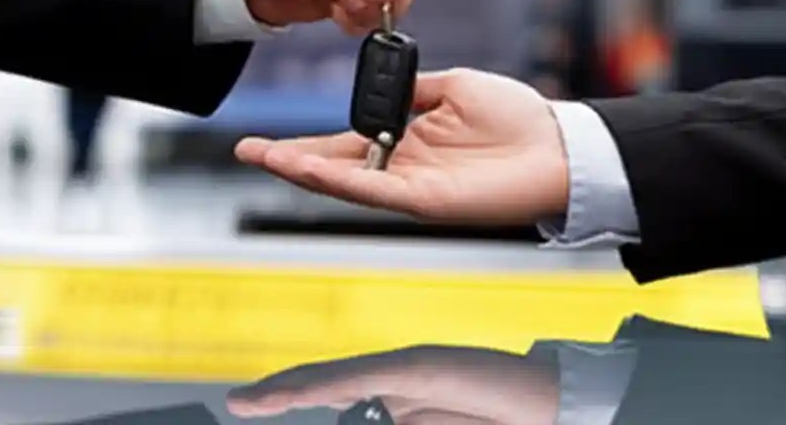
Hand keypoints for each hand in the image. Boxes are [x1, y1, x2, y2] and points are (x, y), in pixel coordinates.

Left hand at [227, 345, 558, 424]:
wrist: (548, 407)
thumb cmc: (490, 422)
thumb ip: (396, 423)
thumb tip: (355, 418)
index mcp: (394, 398)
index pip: (329, 393)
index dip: (288, 396)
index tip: (247, 404)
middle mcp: (393, 378)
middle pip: (322, 383)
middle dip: (278, 393)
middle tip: (237, 402)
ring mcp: (408, 368)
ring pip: (335, 377)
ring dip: (289, 390)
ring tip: (249, 400)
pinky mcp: (423, 366)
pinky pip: (368, 376)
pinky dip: (331, 385)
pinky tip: (298, 393)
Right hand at [235, 69, 568, 223]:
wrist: (558, 145)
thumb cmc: (518, 119)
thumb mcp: (454, 87)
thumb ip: (413, 90)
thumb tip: (386, 83)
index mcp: (407, 139)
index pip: (345, 142)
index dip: (306, 142)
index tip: (269, 138)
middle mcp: (403, 167)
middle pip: (334, 167)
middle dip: (288, 160)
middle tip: (246, 150)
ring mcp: (412, 187)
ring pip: (346, 182)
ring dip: (303, 171)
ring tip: (265, 158)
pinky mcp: (427, 201)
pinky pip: (375, 190)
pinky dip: (340, 181)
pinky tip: (310, 170)